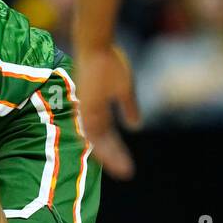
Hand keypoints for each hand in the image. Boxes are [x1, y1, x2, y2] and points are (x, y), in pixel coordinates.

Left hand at [74, 44, 140, 179]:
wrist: (96, 48)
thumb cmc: (108, 63)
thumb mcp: (125, 88)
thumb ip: (129, 107)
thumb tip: (135, 126)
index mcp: (95, 111)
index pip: (105, 136)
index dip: (115, 150)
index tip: (126, 163)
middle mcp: (89, 116)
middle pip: (102, 144)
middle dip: (115, 158)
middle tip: (127, 173)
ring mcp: (87, 114)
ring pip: (99, 145)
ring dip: (113, 158)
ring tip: (126, 172)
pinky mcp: (87, 112)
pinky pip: (97, 137)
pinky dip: (107, 149)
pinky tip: (117, 158)